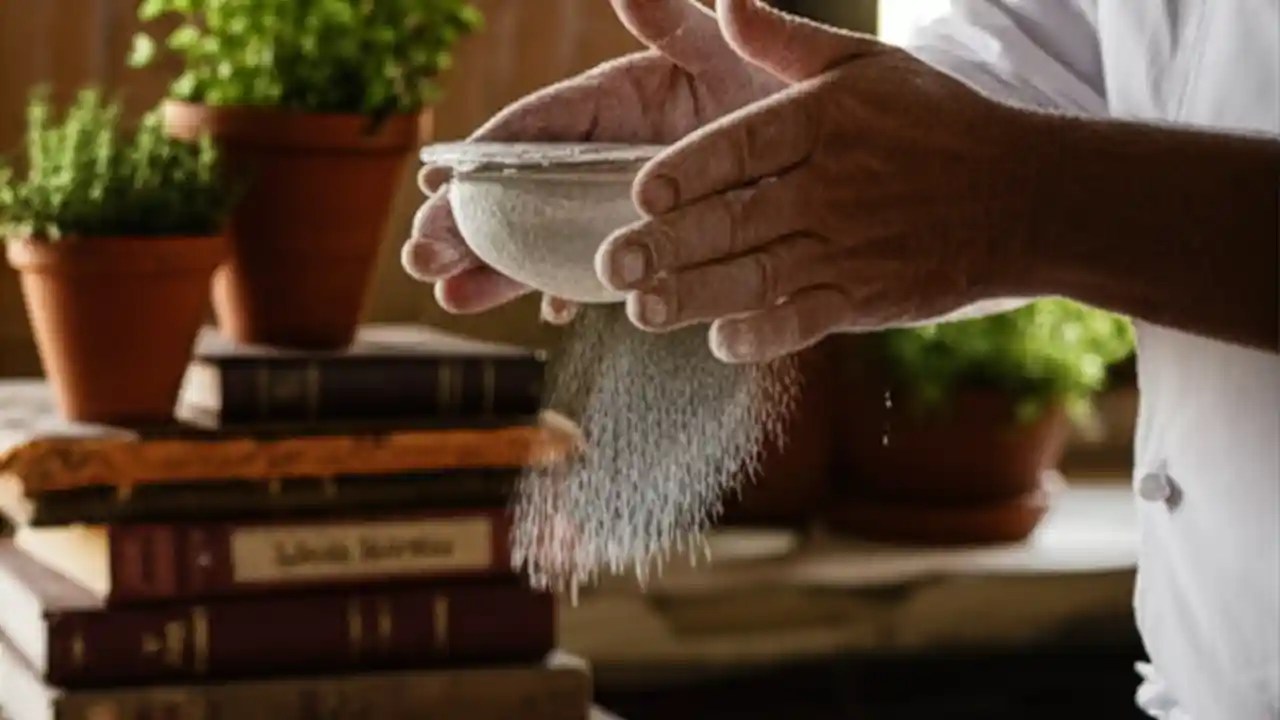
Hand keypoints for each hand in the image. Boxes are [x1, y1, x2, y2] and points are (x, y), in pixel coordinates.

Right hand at [402, 0, 786, 322]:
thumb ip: (676, 24)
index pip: (537, 128)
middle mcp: (612, 156)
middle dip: (471, 225)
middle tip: (420, 255)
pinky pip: (603, 271)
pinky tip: (538, 316)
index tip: (438, 179)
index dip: (485, 156)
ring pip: (551, 239)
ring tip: (450, 295)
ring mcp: (629, 207)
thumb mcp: (732, 53)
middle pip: (526, 192)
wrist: (845, 161)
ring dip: (500, 269)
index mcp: (618, 102)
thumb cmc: (786, 96)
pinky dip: (568, 291)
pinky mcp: (655, 249)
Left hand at [597, 0, 1038, 359]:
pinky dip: (767, 335)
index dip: (691, 170)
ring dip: (699, 296)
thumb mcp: (864, 65)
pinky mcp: (864, 298)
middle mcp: (830, 189)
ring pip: (760, 276)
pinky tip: (721, 344)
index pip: (744, 147)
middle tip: (610, 264)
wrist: (1021, 197)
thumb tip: (724, 1)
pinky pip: (808, 321)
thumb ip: (784, 41)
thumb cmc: (934, 122)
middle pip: (738, 219)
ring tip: (642, 311)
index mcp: (823, 124)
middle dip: (670, 246)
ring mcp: (847, 248)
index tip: (642, 191)